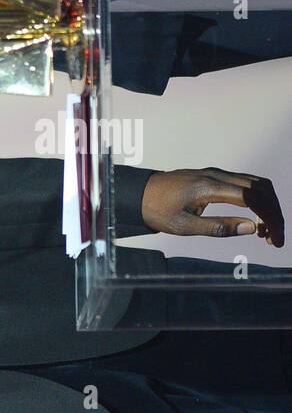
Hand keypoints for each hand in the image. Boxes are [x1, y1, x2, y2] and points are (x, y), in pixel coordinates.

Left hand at [142, 168, 284, 246]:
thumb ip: (217, 227)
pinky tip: (254, 220)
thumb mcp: (183, 226)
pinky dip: (257, 200)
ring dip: (268, 206)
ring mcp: (217, 174)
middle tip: (274, 238)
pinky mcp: (216, 177)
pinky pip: (246, 184)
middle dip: (274, 214)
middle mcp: (217, 175)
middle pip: (261, 189)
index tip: (273, 238)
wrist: (137, 193)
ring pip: (257, 185)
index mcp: (208, 187)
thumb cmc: (156, 210)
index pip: (252, 198)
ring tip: (265, 232)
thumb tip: (251, 227)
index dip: (269, 217)